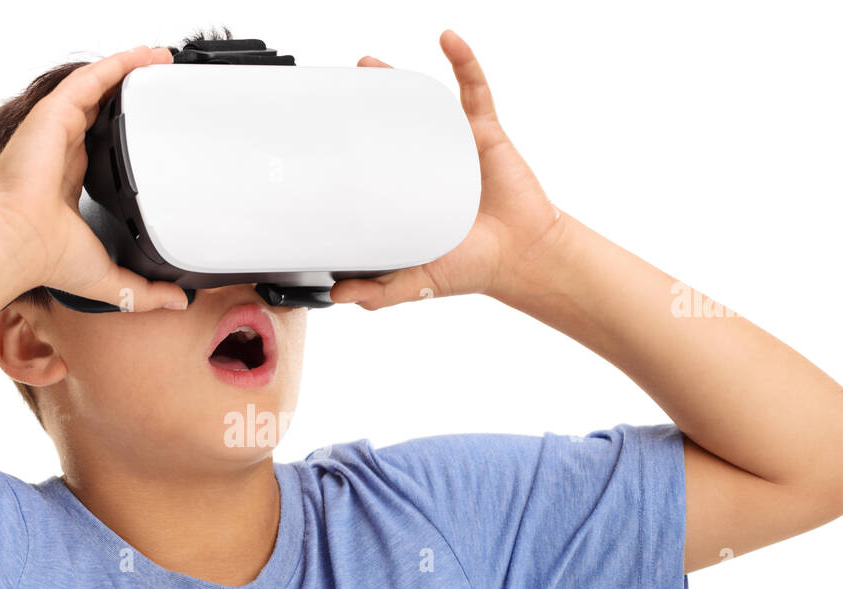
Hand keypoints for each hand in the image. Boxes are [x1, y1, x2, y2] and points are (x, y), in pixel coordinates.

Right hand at [0, 45, 189, 310]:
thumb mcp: (111, 280)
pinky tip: (148, 56)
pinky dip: (120, 63)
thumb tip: (179, 301)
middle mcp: (63, 150)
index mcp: (70, 181)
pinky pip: (92, 78)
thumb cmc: (48, 259)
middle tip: (164, 86)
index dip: (126, 137)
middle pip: (100, 112)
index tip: (152, 132)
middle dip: (129, 96)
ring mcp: (57, 129)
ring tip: (162, 61)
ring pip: (98, 88)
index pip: (100, 148)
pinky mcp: (55, 113)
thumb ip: (145, 291)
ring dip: (130, 71)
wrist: (18, 242)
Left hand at [329, 29, 563, 309]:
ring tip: (369, 63)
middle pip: (389, 127)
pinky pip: (474, 89)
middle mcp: (425, 166)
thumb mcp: (418, 282)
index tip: (320, 139)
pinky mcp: (484, 133)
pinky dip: (464, 61)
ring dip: (398, 77)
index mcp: (405, 195)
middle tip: (336, 91)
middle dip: (362, 107)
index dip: (347, 152)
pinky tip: (448, 40)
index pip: (369, 167)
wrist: (521, 257)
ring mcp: (453, 146)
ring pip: (423, 103)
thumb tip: (336, 294)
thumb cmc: (472, 267)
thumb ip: (379, 291)